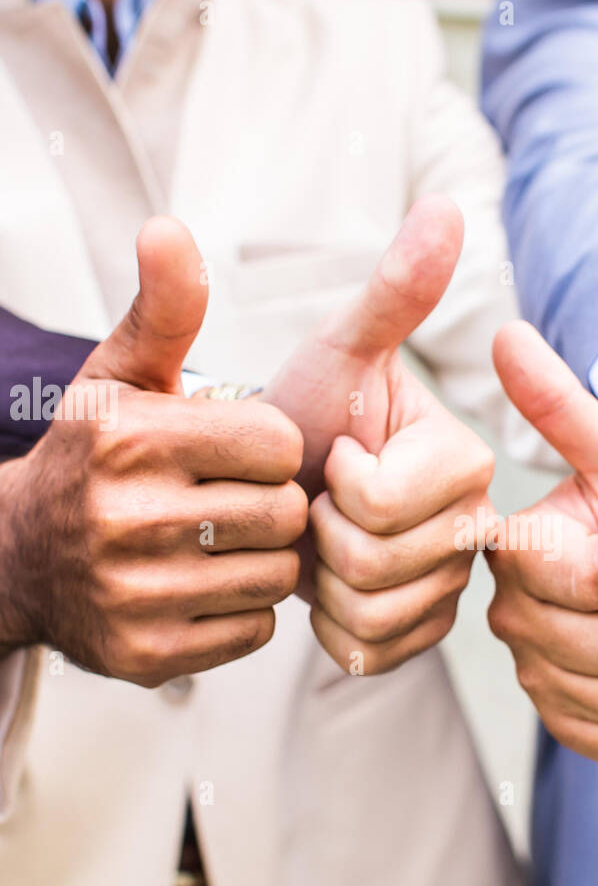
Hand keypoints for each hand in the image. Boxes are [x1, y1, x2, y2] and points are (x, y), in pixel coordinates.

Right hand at [0, 218, 306, 685]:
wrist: (22, 558)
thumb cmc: (91, 459)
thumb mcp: (119, 376)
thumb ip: (165, 310)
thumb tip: (169, 230)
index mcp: (129, 440)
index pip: (276, 443)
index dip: (268, 445)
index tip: (238, 449)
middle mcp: (127, 519)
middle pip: (284, 512)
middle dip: (272, 502)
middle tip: (234, 499)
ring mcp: (136, 594)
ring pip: (277, 574)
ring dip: (263, 556)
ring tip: (221, 539)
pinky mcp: (150, 655)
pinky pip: (255, 629)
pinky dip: (244, 608)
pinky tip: (206, 583)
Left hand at [267, 196, 493, 674]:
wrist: (279, 482)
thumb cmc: (306, 412)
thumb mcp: (340, 352)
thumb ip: (394, 293)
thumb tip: (448, 207)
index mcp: (467, 460)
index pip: (379, 502)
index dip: (332, 483)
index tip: (335, 452)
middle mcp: (477, 526)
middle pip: (375, 565)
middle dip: (321, 534)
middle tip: (320, 500)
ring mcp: (453, 585)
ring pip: (371, 615)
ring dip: (322, 581)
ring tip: (323, 540)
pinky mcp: (425, 633)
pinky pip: (369, 651)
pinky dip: (330, 625)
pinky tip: (329, 586)